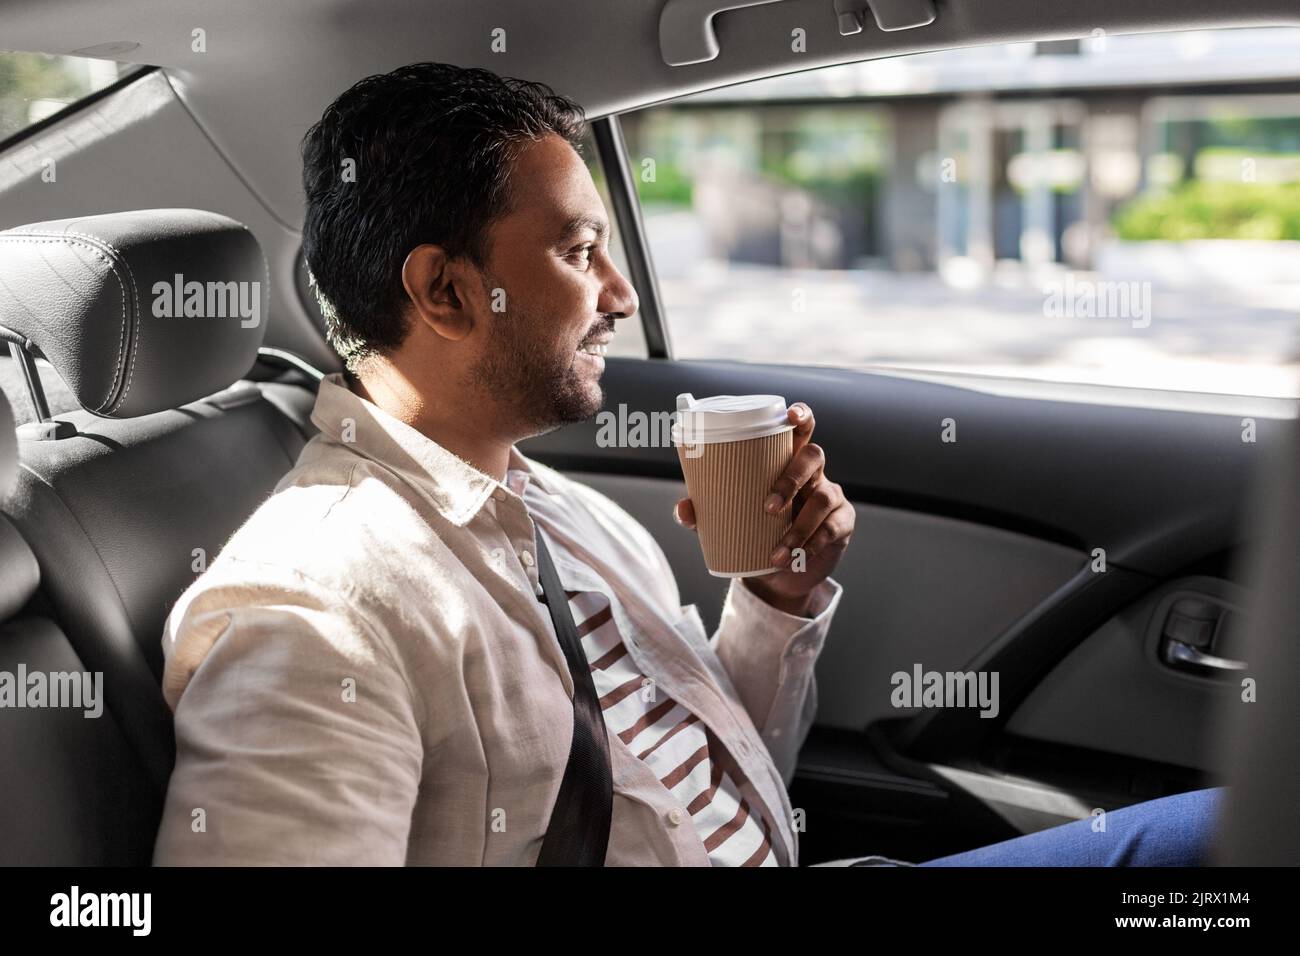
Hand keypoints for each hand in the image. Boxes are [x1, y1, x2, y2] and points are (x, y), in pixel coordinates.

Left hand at [674, 402, 853, 615]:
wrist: (776, 577)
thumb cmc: (753, 534)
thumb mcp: (727, 522)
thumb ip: (705, 513)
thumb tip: (683, 508)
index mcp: (784, 462)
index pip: (800, 429)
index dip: (801, 416)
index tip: (791, 416)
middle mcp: (812, 474)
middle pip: (814, 456)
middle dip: (792, 477)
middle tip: (768, 506)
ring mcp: (830, 497)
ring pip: (823, 498)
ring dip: (800, 525)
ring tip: (778, 550)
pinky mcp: (842, 523)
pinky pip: (832, 528)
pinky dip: (812, 544)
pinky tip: (797, 557)